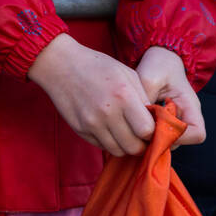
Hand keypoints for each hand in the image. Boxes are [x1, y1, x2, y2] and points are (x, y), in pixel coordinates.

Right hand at [27, 33, 155, 156]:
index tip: (152, 128)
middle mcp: (107, 113)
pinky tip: (109, 129)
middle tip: (141, 136)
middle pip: (134, 147)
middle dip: (142, 144)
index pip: (148, 131)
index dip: (154, 132)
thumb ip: (143, 99)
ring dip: (125, 146)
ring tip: (125, 134)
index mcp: (123, 96)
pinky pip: (102, 146)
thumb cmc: (97, 66)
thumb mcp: (127, 74)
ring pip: (118, 151)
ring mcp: (91, 123)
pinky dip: (109, 142)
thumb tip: (155, 122)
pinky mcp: (80, 129)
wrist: (60, 64)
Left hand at [136, 46, 205, 146]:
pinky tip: (133, 125)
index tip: (157, 130)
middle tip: (139, 132)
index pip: (197, 134)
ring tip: (134, 126)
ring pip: (167, 140)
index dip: (179, 137)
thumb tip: (140, 121)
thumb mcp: (149, 78)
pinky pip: (158, 134)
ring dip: (151, 137)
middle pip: (180, 141)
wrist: (159, 58)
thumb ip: (146, 100)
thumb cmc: (158, 66)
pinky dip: (147, 133)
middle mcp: (186, 117)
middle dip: (160, 139)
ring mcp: (176, 120)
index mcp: (190, 107)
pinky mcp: (163, 121)